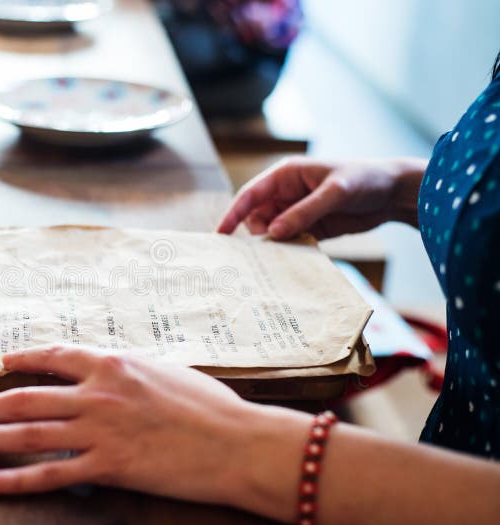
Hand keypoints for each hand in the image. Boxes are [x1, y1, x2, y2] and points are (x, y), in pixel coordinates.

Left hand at [0, 345, 300, 513]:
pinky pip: (50, 474)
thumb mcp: (164, 371)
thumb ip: (126, 372)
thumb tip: (105, 372)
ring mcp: (98, 431)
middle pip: (23, 399)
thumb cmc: (209, 405)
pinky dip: (14, 479)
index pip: (53, 357)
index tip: (0, 365)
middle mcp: (96, 394)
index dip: (22, 360)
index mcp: (111, 364)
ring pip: (25, 434)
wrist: (236, 441)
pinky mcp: (107, 467)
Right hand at [217, 157, 425, 239]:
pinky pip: (290, 241)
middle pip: (257, 217)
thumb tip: (274, 232)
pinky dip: (288, 250)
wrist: (393, 193)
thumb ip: (304, 212)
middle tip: (262, 252)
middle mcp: (286, 193)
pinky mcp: (310, 227)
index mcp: (286, 175)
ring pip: (271, 232)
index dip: (233, 214)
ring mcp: (297, 211)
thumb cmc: (364, 180)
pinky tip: (292, 259)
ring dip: (273, 244)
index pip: (251, 195)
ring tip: (281, 255)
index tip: (221, 234)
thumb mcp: (335, 193)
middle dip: (256, 233)